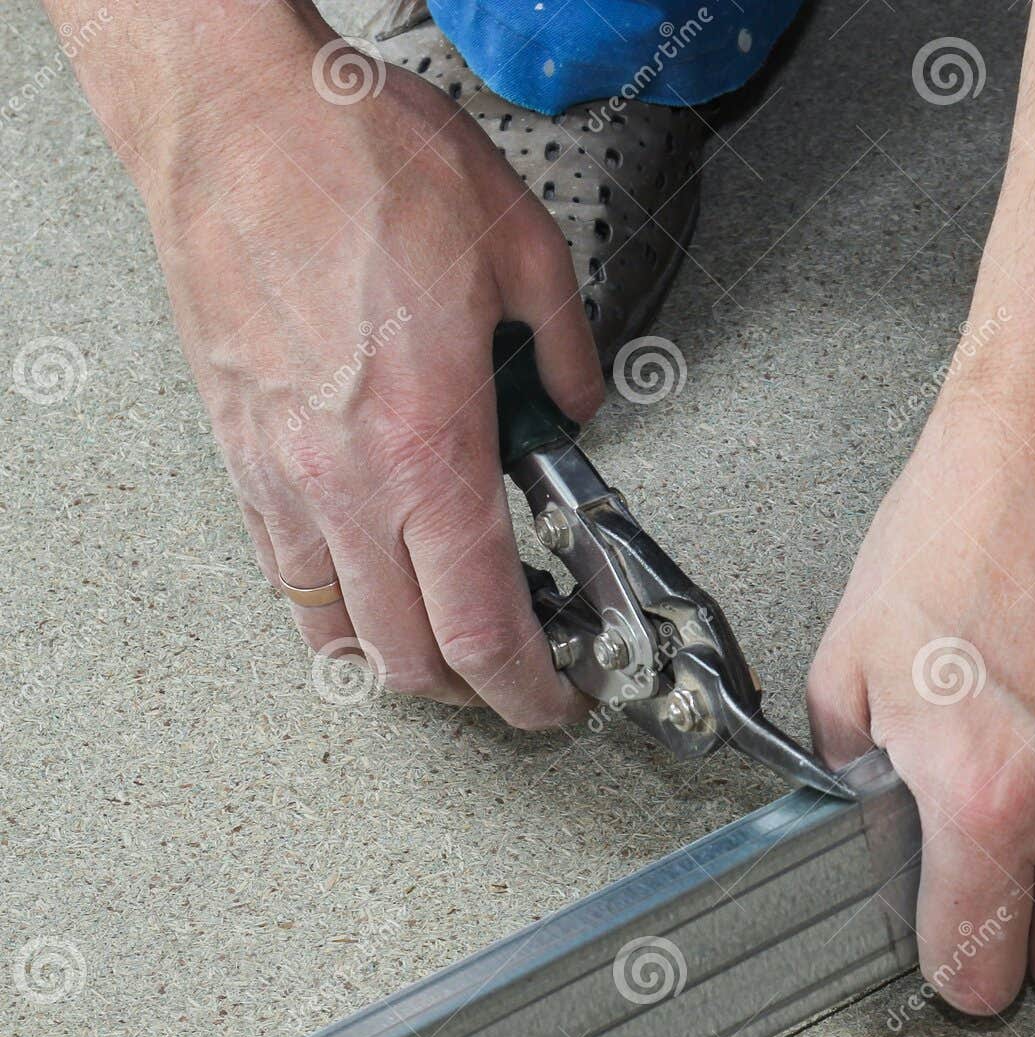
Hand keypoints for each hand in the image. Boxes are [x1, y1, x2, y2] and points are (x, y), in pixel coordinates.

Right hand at [133, 8, 601, 723]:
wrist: (234, 112)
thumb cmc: (359, 159)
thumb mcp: (522, 246)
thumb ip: (564, 349)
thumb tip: (575, 404)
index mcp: (433, 448)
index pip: (484, 632)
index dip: (530, 695)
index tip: (558, 702)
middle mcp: (350, 483)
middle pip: (412, 660)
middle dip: (479, 693)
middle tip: (521, 672)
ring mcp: (283, 476)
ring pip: (338, 634)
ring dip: (403, 662)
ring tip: (450, 639)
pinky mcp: (238, 452)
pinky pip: (284, 573)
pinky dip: (333, 608)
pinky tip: (369, 583)